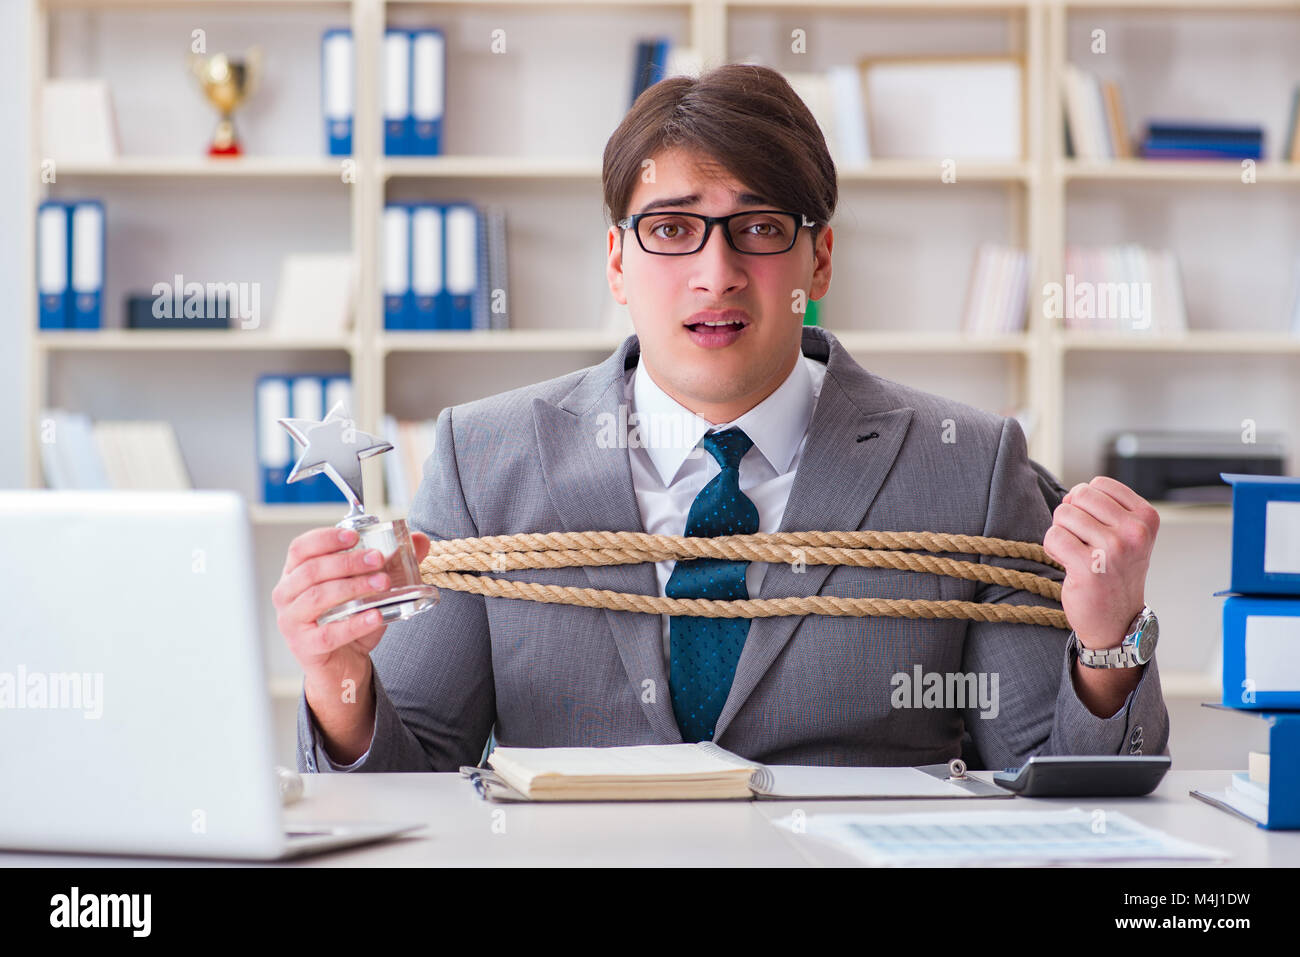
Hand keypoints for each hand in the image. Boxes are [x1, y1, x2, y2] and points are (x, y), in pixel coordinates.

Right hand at [272, 526, 431, 680]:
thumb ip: (391, 563)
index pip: (301, 548)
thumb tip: (420, 540)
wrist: (343, 665)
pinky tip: (376, 615)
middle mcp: (286, 595)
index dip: (325, 538)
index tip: (354, 536)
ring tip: (382, 583)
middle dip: (348, 562)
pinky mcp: (304, 647)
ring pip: (317, 598)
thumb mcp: (367, 589)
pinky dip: (355, 624)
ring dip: (353, 587)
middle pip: (311, 570)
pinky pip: (329, 633)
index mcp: (295, 574)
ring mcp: (291, 622)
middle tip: (379, 559)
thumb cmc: (349, 620)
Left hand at [1041, 476, 1158, 648]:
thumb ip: (1103, 507)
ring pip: (1064, 514)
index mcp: (1146, 517)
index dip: (1087, 503)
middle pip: (1079, 495)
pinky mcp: (1089, 567)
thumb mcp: (1126, 534)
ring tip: (1078, 554)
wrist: (1117, 620)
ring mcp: (1114, 549)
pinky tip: (1069, 564)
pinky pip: (1053, 536)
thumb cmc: (1116, 573)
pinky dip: (1053, 549)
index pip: (1100, 484)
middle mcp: (1134, 531)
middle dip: (1071, 515)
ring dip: (1062, 533)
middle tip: (1083, 541)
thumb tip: (1070, 496)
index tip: (1096, 527)